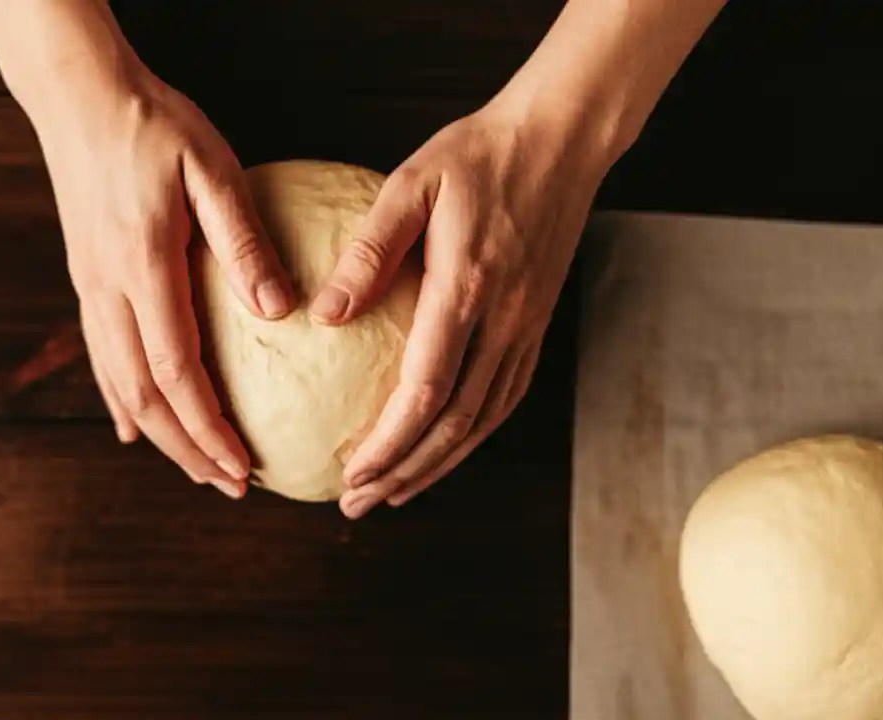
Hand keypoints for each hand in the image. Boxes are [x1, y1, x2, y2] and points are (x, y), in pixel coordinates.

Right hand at [14, 30, 292, 499]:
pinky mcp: (86, 280)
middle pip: (142, 397)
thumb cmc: (154, 124)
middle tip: (229, 486)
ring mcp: (90, 288)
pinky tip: (135, 426)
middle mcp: (107, 290)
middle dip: (187, 450)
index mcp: (143, 266)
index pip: (176, 373)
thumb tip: (280, 308)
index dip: (209, 429)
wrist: (80, 97)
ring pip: (119, 384)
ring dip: (159, 435)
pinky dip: (122, 399)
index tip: (244, 468)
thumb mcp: (211, 168)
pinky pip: (101, 356)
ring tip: (197, 466)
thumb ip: (241, 240)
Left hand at [313, 100, 608, 518]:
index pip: (426, 390)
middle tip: (357, 504)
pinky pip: (504, 397)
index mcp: (468, 288)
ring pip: (483, 420)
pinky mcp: (536, 325)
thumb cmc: (476, 154)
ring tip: (392, 494)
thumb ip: (369, 250)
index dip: (389, 443)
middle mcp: (505, 320)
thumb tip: (323, 315)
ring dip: (437, 465)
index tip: (350, 474)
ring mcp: (527, 327)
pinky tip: (442, 450)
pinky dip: (471, 436)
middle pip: (455, 423)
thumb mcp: (411, 183)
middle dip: (404, 472)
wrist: (559, 141)